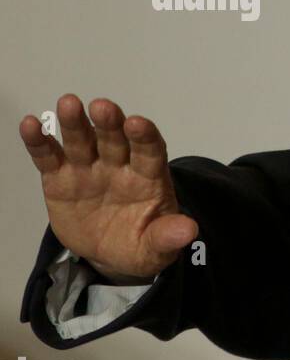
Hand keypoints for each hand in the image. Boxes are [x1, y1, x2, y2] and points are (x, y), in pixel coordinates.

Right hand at [19, 94, 197, 281]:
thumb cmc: (139, 244)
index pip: (150, 151)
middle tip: (102, 107)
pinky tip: (30, 125)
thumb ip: (169, 237)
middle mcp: (119, 165)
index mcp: (148, 178)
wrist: (109, 255)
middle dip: (109, 123)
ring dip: (75, 123)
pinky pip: (48, 157)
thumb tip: (190, 231)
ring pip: (82, 141)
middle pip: (115, 139)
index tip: (138, 124)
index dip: (145, 137)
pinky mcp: (59, 179)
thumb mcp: (157, 248)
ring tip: (68, 104)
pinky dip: (39, 141)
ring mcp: (88, 169)